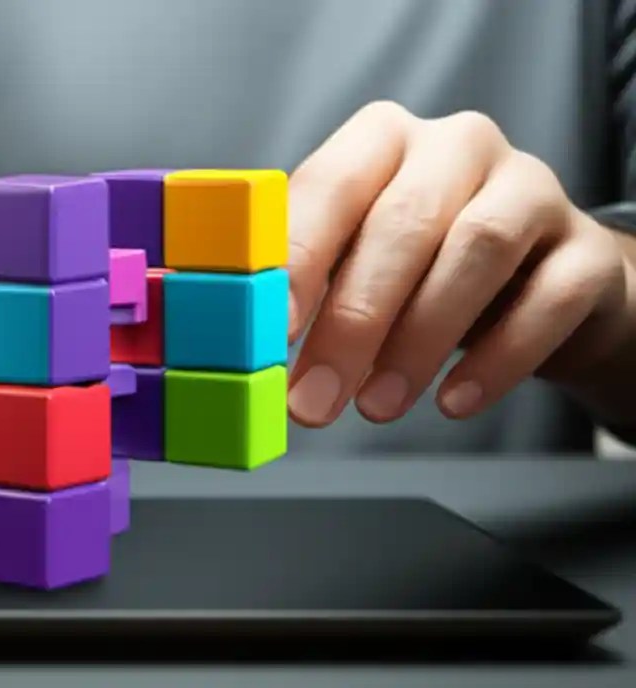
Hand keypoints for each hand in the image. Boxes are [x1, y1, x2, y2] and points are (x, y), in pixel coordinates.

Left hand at [287, 101, 631, 426]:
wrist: (537, 284)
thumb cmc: (418, 267)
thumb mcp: (353, 260)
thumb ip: (304, 286)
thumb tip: (242, 346)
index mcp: (383, 139)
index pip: (332, 185)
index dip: (299, 258)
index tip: (273, 330)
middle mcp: (459, 146)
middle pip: (405, 221)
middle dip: (354, 319)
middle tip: (315, 396)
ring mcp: (533, 190)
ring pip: (478, 249)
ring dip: (420, 339)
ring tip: (376, 405)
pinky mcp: (586, 250)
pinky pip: (549, 299)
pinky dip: (497, 359)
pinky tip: (452, 402)